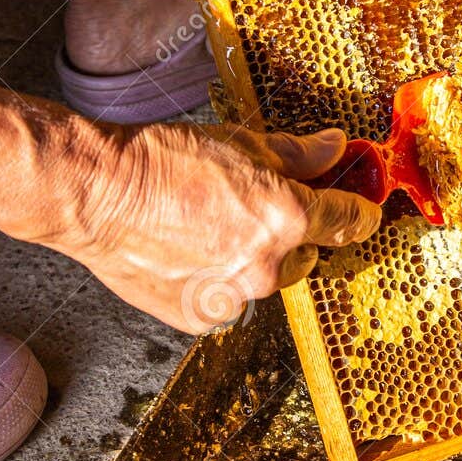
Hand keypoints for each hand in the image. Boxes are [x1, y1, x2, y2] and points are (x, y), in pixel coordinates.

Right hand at [64, 120, 380, 332]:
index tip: (361, 209)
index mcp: (287, 219)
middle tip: (255, 208)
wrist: (100, 194)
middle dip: (291, 235)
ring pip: (263, 280)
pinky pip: (225, 299)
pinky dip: (215, 280)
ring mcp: (233, 298)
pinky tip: (187, 251)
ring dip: (251, 259)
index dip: (359, 211)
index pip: (348, 222)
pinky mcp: (200, 318)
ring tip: (209, 227)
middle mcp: (266, 266)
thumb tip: (333, 148)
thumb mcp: (242, 143)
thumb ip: (298, 154)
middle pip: (305, 255)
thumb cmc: (163, 161)